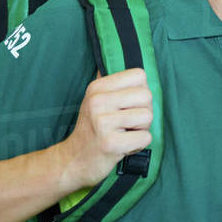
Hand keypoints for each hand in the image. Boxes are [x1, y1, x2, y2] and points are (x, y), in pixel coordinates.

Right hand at [58, 67, 152, 190]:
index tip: (128, 105)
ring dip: (141, 130)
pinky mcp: (110, 143)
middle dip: (144, 112)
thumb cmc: (93, 129)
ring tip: (124, 134)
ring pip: (148, 117)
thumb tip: (131, 61)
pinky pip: (145, 138)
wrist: (73, 160)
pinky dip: (138, 145)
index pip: (140, 75)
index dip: (140, 92)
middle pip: (147, 96)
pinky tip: (123, 146)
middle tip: (127, 124)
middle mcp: (97, 101)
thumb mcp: (95, 100)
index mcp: (97, 88)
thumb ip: (113, 84)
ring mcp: (102, 122)